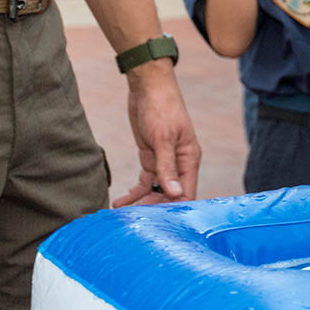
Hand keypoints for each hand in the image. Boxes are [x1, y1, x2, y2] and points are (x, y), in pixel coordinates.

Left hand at [112, 62, 200, 205]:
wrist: (148, 88)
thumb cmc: (161, 109)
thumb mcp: (163, 138)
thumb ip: (167, 167)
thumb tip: (175, 193)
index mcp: (189, 158)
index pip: (187, 191)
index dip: (175, 207)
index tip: (158, 221)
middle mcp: (179, 163)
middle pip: (170, 194)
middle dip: (154, 207)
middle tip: (135, 218)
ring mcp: (164, 161)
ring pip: (155, 189)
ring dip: (141, 201)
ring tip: (123, 212)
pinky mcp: (150, 157)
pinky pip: (144, 180)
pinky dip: (133, 191)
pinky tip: (120, 201)